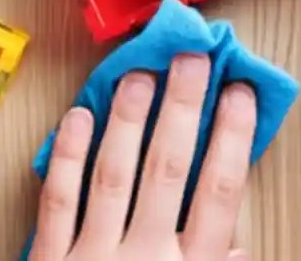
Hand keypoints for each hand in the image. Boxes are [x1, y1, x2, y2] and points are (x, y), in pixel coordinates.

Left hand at [30, 54, 256, 260]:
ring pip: (114, 175)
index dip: (233, 136)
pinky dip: (68, 157)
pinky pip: (59, 203)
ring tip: (138, 75)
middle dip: (182, 108)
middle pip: (169, 169)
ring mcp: (94, 257)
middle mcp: (147, 257)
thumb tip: (241, 248)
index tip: (239, 92)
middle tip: (191, 58)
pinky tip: (78, 117)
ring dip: (128, 120)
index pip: (220, 191)